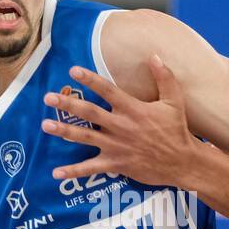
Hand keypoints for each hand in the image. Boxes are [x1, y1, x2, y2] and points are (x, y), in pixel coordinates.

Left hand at [41, 55, 202, 186]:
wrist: (183, 162)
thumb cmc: (177, 130)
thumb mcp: (175, 101)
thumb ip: (164, 77)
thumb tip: (154, 56)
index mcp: (133, 109)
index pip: (107, 90)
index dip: (90, 80)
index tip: (73, 71)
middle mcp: (121, 126)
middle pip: (89, 113)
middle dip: (67, 105)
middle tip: (48, 97)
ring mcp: (116, 146)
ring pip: (85, 137)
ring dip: (64, 131)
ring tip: (45, 125)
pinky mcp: (116, 164)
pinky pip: (91, 169)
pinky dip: (73, 171)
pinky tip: (56, 172)